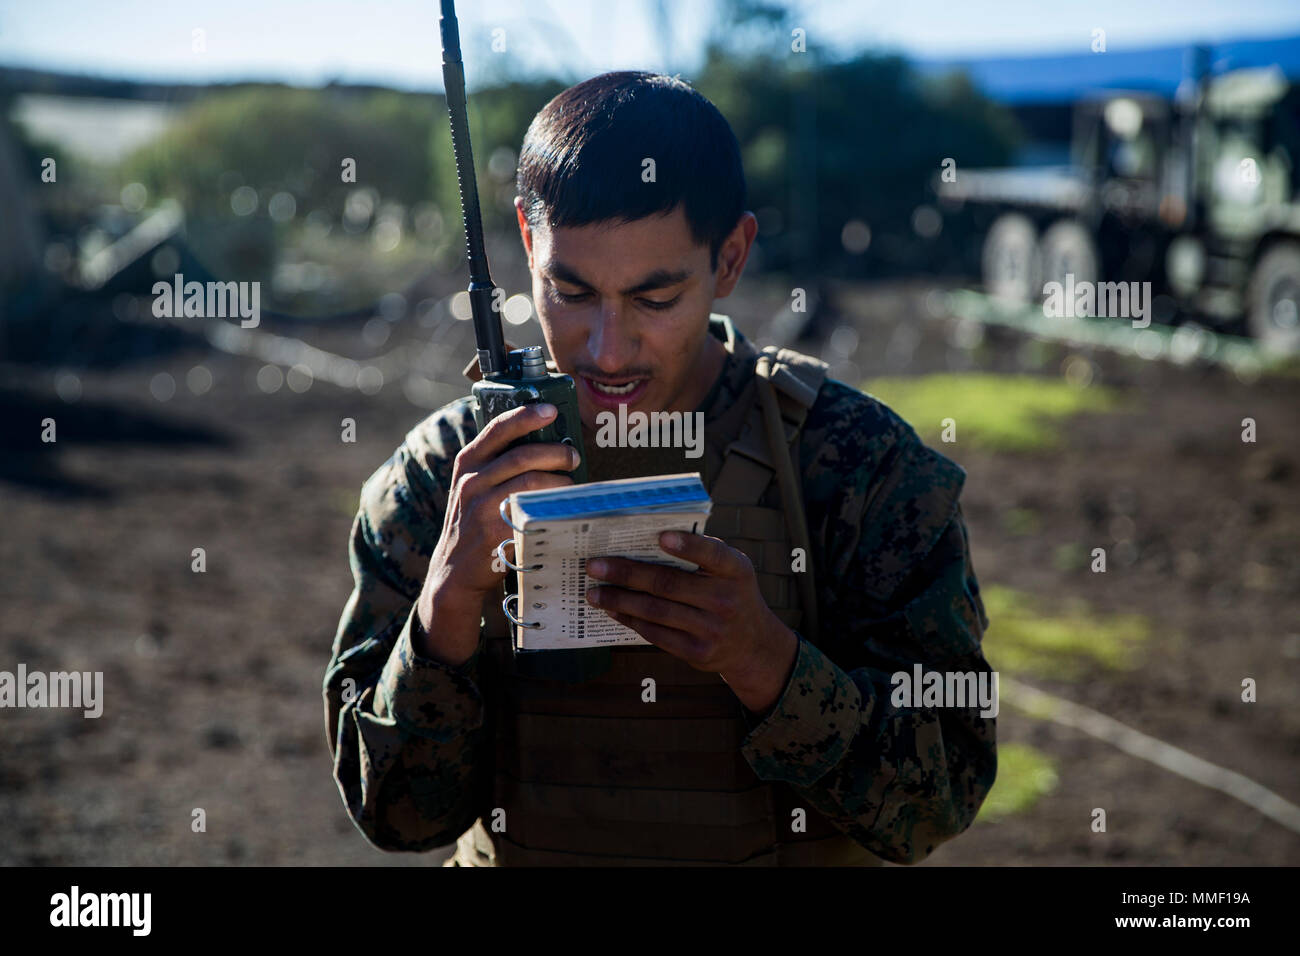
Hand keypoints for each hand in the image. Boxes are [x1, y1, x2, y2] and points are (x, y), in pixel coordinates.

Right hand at [415, 403, 579, 664]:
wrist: (453, 571)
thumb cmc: (474, 522)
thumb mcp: (474, 487)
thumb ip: (498, 465)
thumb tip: (546, 443)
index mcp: (468, 463)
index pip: (498, 429)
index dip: (526, 415)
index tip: (551, 409)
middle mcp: (472, 481)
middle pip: (524, 455)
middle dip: (556, 452)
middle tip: (574, 456)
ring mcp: (482, 508)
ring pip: (533, 483)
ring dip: (561, 481)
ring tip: (573, 485)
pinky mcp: (496, 533)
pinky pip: (534, 513)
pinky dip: (554, 508)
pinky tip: (565, 509)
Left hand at [585, 531, 799, 713]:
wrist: (752, 644)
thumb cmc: (731, 593)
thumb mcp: (731, 570)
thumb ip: (704, 553)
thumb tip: (648, 539)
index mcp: (736, 570)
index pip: (713, 554)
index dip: (688, 546)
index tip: (660, 537)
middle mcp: (726, 600)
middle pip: (668, 584)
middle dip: (626, 573)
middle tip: (594, 566)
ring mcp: (712, 629)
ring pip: (656, 611)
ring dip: (619, 600)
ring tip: (594, 592)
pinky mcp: (698, 652)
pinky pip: (656, 634)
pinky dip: (631, 620)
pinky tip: (613, 610)